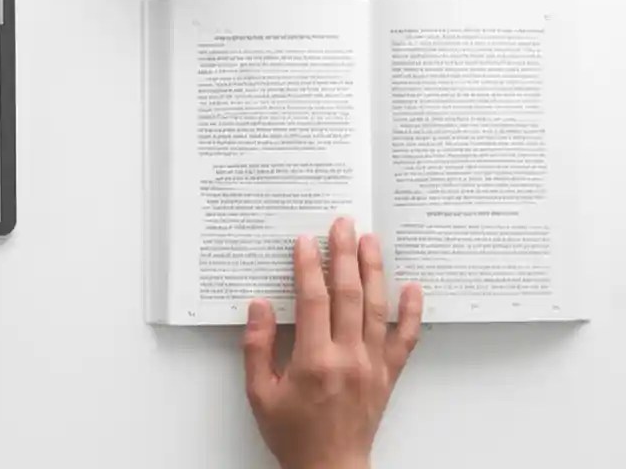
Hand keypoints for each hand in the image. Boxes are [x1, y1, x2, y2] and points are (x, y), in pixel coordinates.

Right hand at [242, 218, 422, 468]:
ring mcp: (373, 365)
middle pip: (349, 295)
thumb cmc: (294, 435)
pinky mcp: (388, 375)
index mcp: (314, 361)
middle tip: (342, 224)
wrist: (330, 467)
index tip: (305, 241)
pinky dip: (411, 311)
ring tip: (370, 241)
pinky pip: (405, 338)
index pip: (314, 301)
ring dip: (373, 270)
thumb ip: (257, 347)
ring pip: (376, 308)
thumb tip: (259, 308)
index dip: (308, 267)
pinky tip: (412, 287)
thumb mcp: (259, 393)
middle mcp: (349, 358)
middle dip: (344, 255)